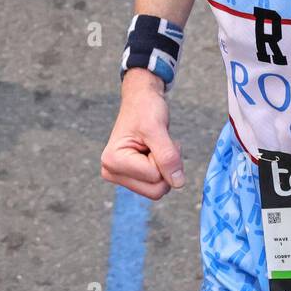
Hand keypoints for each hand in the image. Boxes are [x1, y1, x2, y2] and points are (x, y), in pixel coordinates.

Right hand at [101, 70, 185, 199]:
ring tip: (155, 146)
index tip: (154, 138)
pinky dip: (162, 168)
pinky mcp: (130, 177)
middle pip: (155, 191)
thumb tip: (178, 183)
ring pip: (157, 190)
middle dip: (165, 167)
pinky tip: (153, 152)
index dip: (163, 159)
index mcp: (113, 161)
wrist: (141, 99)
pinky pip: (156, 185)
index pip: (154, 179)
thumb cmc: (145, 109)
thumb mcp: (157, 129)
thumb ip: (167, 157)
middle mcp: (111, 172)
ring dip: (165, 167)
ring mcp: (120, 176)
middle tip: (158, 144)